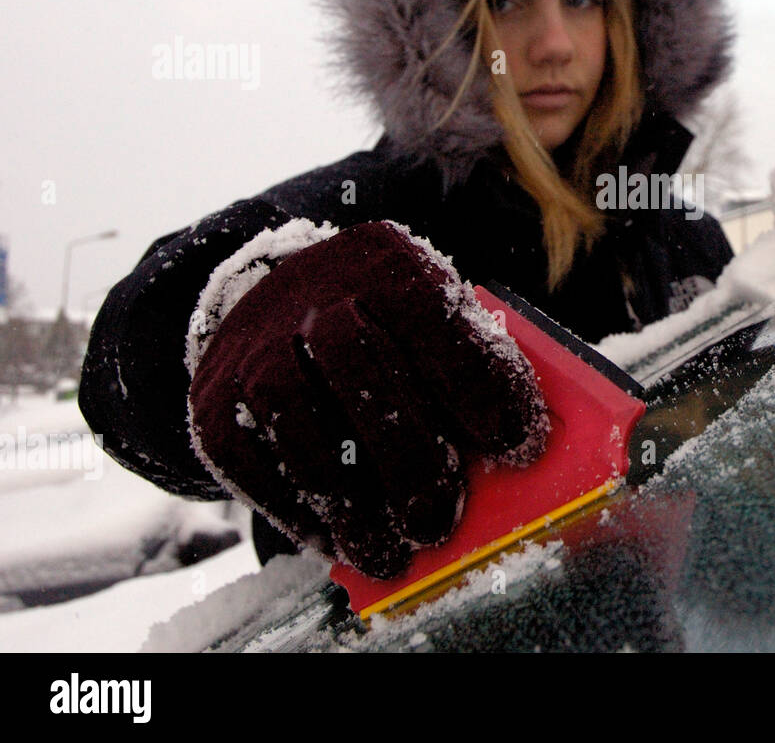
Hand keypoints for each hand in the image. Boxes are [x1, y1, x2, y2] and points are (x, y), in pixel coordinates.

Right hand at [187, 221, 548, 578]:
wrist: (274, 301)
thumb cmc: (386, 329)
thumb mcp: (429, 320)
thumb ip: (468, 369)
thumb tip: (512, 458)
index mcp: (388, 262)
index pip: (435, 315)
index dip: (480, 385)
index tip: (517, 446)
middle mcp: (315, 290)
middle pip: (358, 368)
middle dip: (408, 456)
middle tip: (440, 522)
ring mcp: (256, 343)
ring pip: (301, 424)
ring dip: (352, 504)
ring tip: (392, 554)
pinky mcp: (215, 397)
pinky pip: (250, 462)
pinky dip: (298, 512)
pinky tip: (337, 542)